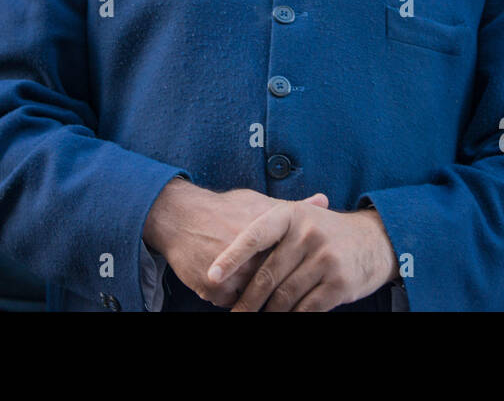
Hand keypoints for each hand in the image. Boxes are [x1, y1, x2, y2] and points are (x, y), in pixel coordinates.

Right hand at [143, 180, 328, 306]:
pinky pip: (233, 302)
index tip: (305, 273)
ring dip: (259, 296)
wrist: (179, 216)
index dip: (298, 269)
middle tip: (285, 289)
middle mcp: (250, 255)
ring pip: (256, 297)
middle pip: (276, 283)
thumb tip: (324, 201)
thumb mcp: (257, 202)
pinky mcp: (214, 288)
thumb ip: (292, 208)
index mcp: (266, 234)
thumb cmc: (223, 209)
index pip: (293, 261)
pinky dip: (235, 297)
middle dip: (281, 288)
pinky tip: (235, 286)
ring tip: (259, 289)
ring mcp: (232, 274)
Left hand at [207, 200, 399, 311]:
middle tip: (235, 314)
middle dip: (247, 300)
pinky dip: (292, 318)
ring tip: (256, 317)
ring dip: (268, 313)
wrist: (374, 240)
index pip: (255, 236)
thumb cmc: (326, 232)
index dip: (231, 257)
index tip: (212, 275)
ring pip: (285, 296)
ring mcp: (326, 259)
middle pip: (268, 275)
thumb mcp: (301, 218)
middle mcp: (308, 234)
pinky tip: (284, 318)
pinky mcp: (339, 284)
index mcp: (292, 215)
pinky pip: (306, 309)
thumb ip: (271, 229)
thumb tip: (228, 250)